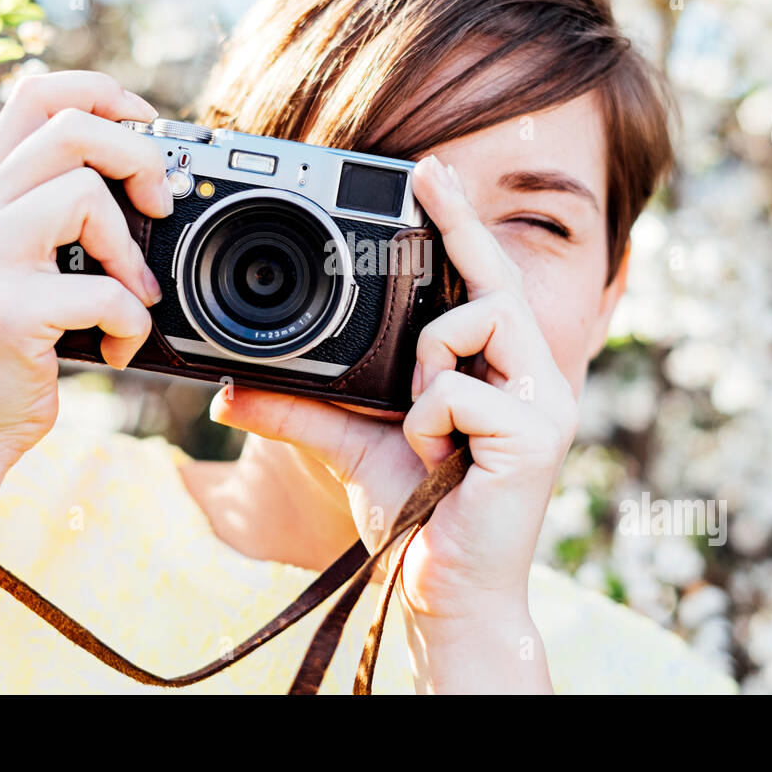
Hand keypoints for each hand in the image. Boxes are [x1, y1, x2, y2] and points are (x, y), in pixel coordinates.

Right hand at [0, 71, 172, 467]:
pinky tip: (118, 346)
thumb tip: (150, 181)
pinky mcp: (5, 312)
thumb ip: (59, 217)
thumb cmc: (7, 347)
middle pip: (73, 130)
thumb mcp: (23, 264)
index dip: (104, 94)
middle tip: (159, 208)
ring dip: (132, 255)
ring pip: (85, 196)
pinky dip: (132, 324)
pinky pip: (104, 292)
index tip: (148, 126)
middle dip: (140, 159)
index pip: (38, 96)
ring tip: (134, 297)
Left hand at [210, 153, 577, 630]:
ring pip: (475, 321)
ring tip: (423, 421)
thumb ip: (302, 411)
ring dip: (427, 365)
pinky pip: (455, 391)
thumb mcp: (352, 448)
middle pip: (496, 282)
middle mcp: (533, 380)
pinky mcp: (535, 437)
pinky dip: (425, 423)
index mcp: (499, 374)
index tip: (431, 174)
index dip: (462, 225)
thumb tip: (228, 388)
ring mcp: (543, 406)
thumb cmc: (416, 520)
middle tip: (426, 181)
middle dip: (458, 233)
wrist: (443, 596)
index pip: (487, 284)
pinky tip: (436, 461)